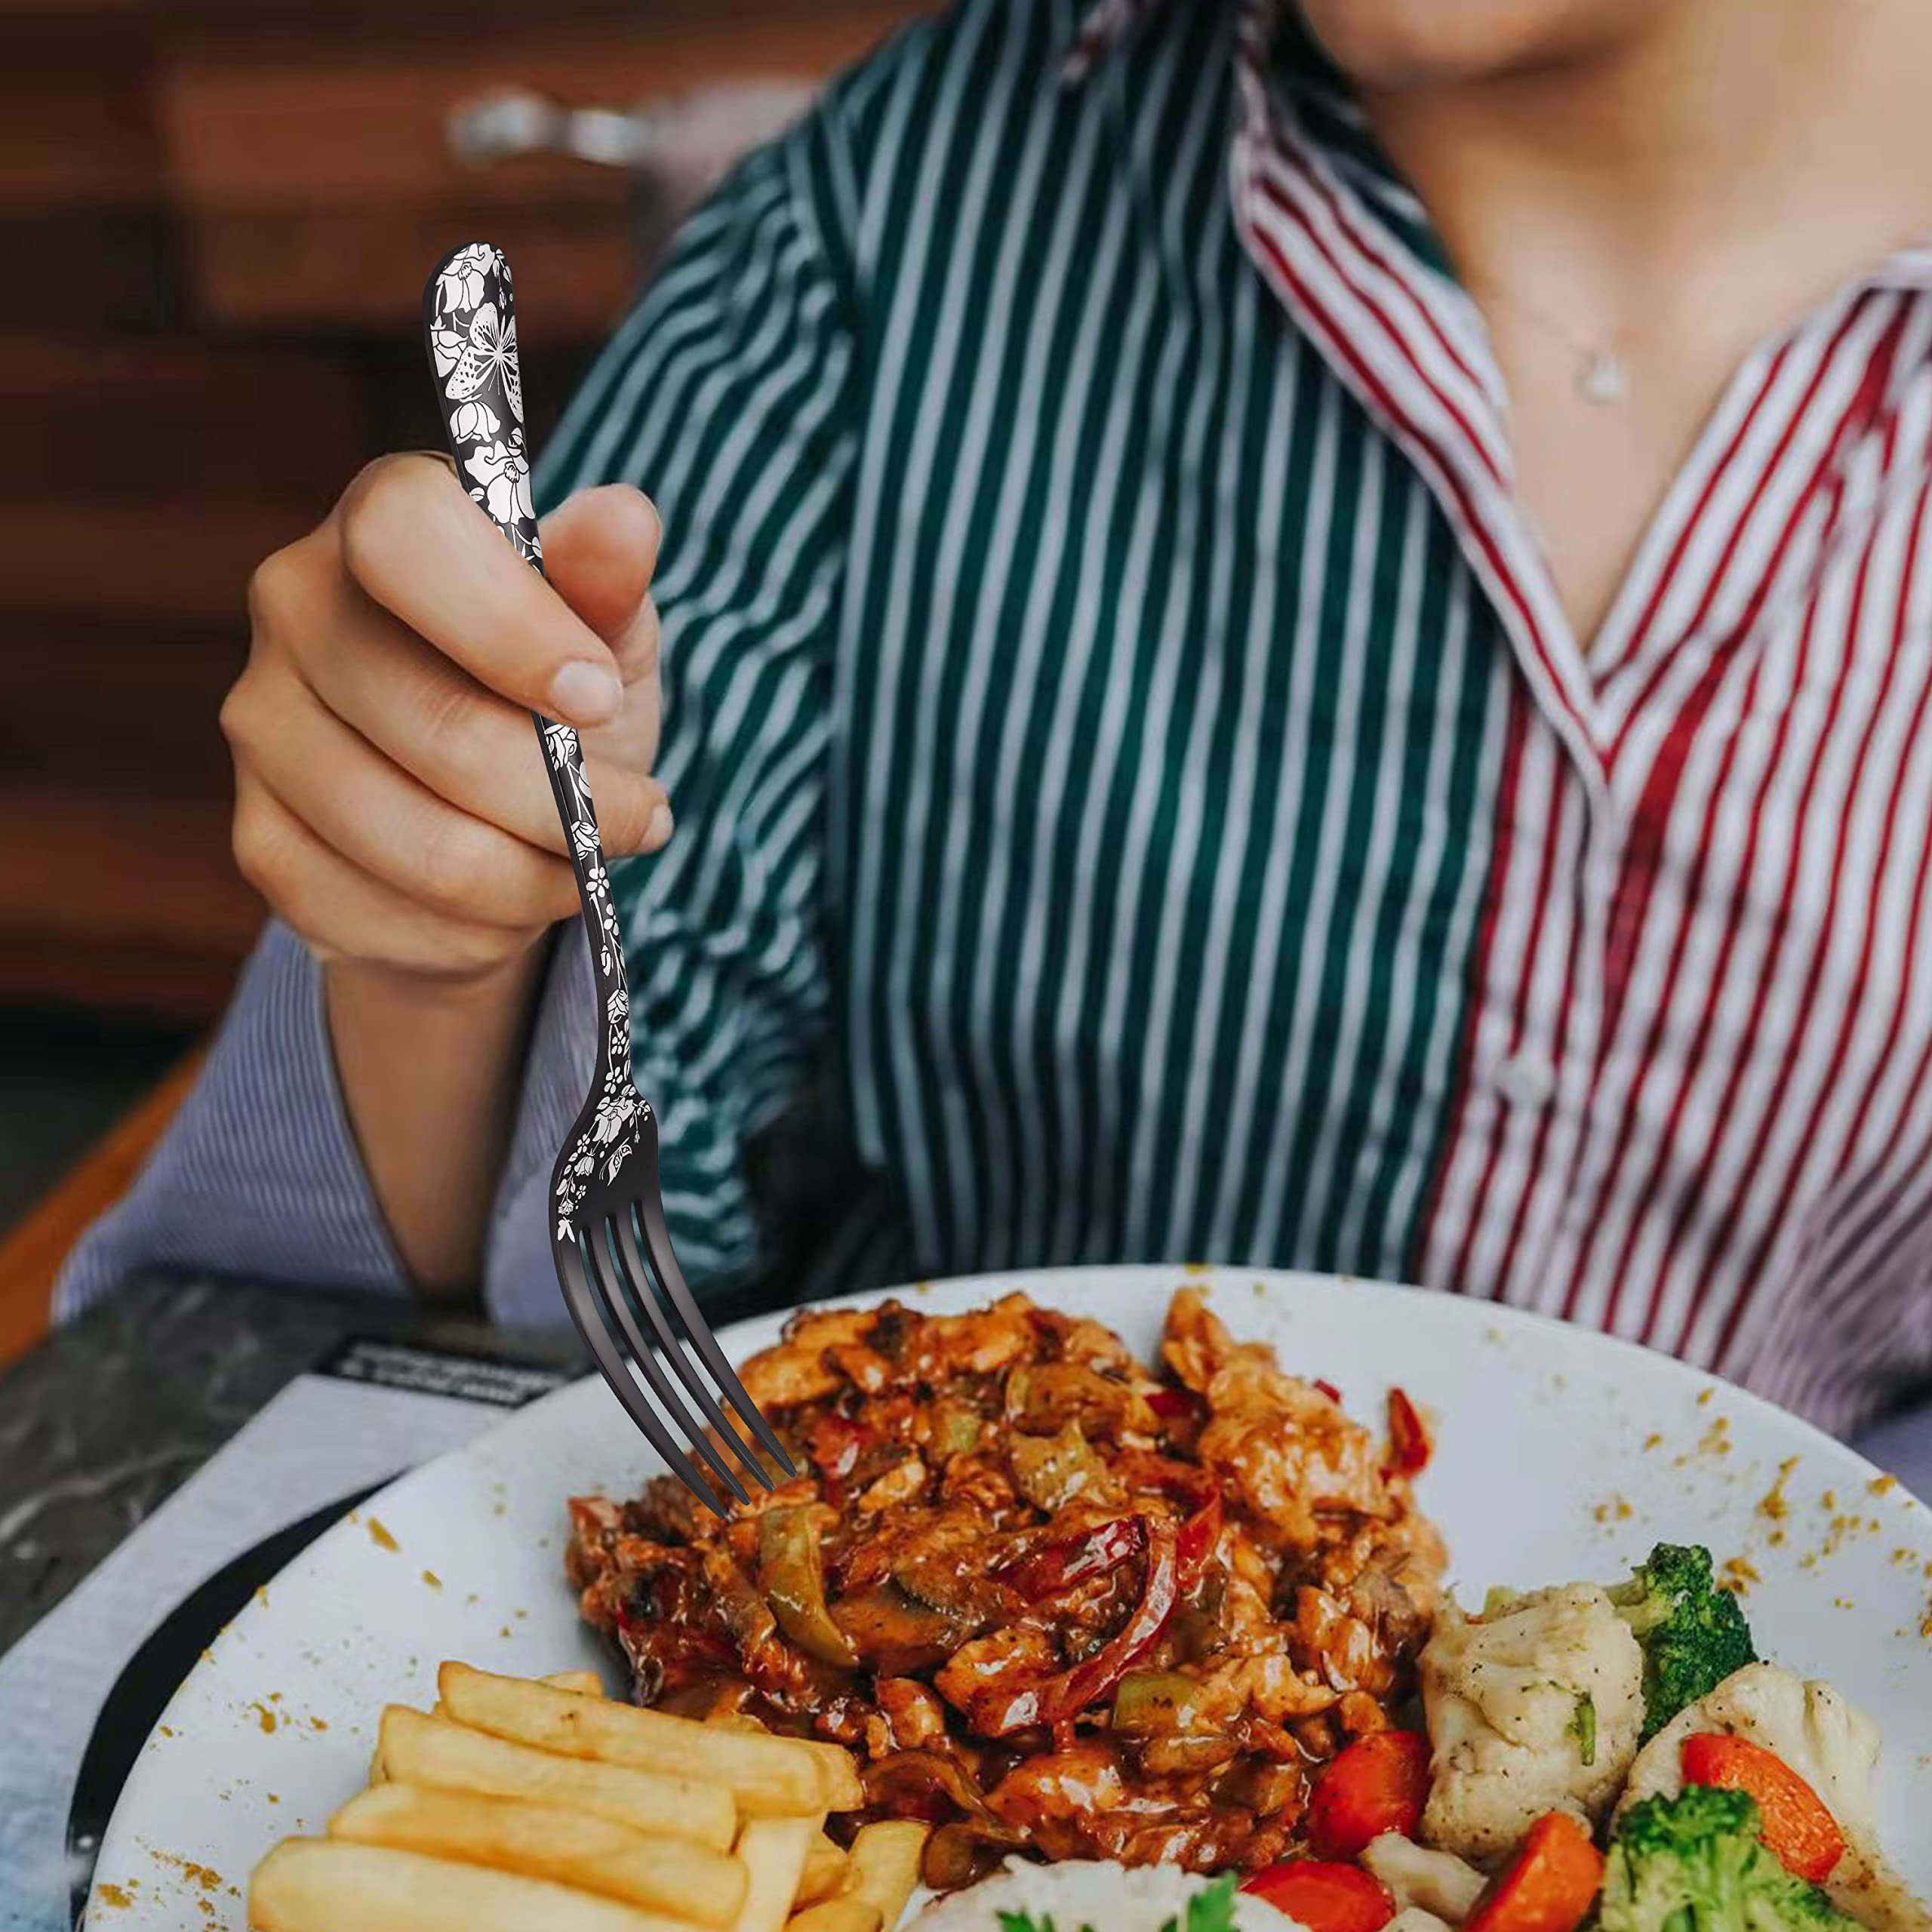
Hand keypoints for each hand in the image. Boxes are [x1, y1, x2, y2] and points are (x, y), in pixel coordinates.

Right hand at [223, 456, 669, 984]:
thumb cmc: (557, 693)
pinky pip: (388, 916)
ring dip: (537, 880)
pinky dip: (483, 931)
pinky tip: (515, 900)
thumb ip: (607, 584)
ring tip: (585, 862)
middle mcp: (292, 605)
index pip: (404, 538)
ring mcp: (260, 725)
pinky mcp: (261, 840)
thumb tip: (626, 520)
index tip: (597, 698)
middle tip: (641, 819)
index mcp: (381, 519)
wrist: (497, 812)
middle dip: (566, 801)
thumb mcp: (606, 631)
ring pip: (421, 845)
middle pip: (435, 726)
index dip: (509, 627)